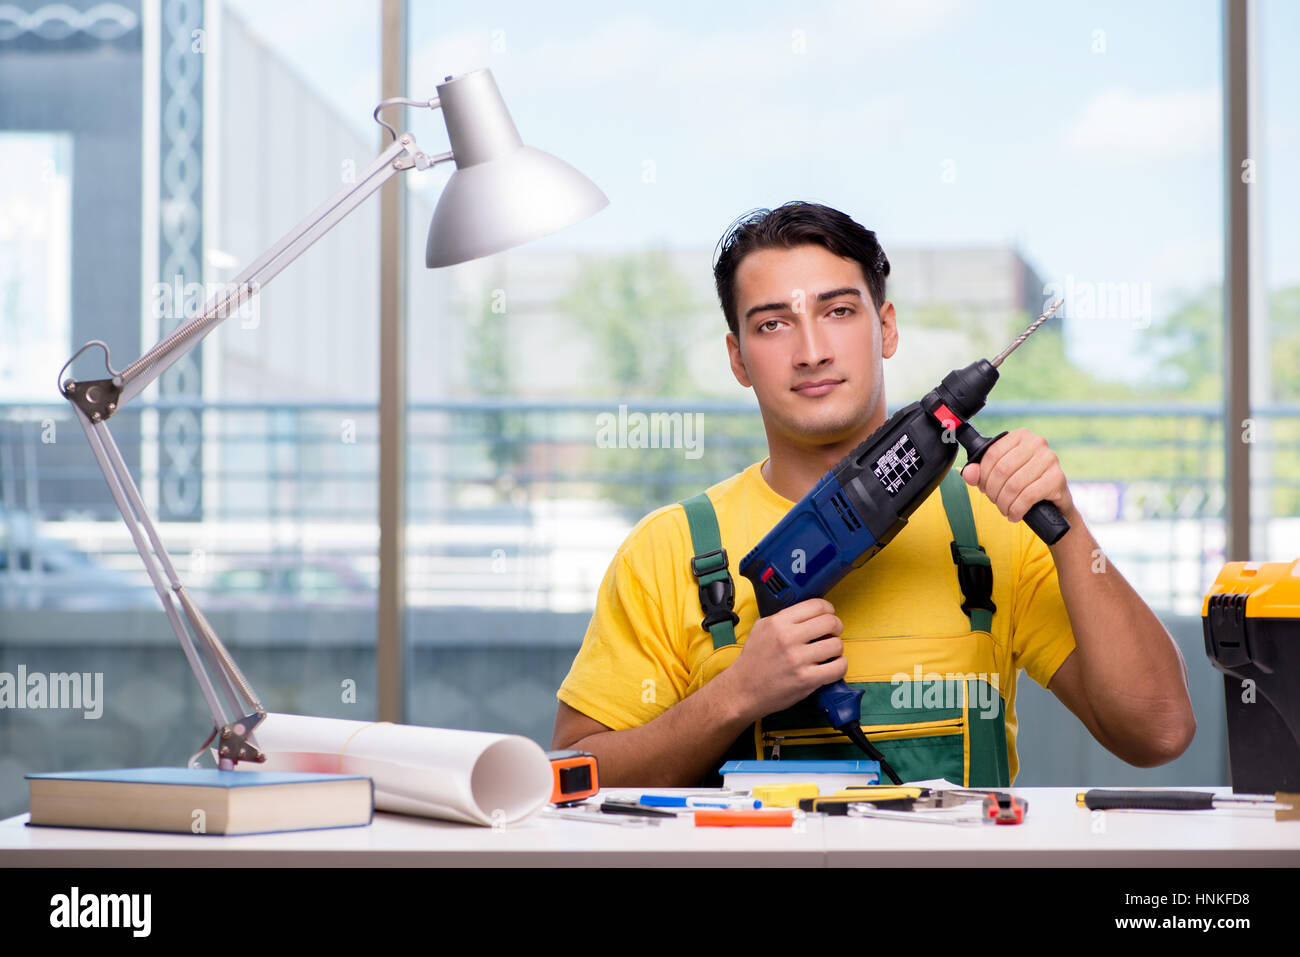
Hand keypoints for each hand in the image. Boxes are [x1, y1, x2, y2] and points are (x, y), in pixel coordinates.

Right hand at [727, 598, 845, 719]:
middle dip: (836, 627)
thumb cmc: (753, 661)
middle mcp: (788, 638)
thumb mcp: (761, 628)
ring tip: (828, 652)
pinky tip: (831, 666)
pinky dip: (840, 666)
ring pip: (836, 645)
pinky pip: (838, 668)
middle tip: (833, 632)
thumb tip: (807, 611)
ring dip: (837, 648)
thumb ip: (783, 617)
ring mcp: (797, 659)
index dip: (828, 608)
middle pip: (830, 622)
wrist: (743, 690)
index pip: (816, 605)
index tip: (829, 614)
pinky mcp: (806, 679)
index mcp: (778, 623)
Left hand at [960, 428, 1076, 525]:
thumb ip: (980, 473)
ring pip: (1014, 485)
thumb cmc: (1025, 484)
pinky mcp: (1057, 478)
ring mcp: (1049, 459)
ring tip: (1005, 509)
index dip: (983, 475)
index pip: (992, 453)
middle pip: (1002, 470)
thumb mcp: (1000, 476)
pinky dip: (1017, 509)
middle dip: (993, 491)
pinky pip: (1028, 496)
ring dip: (1004, 503)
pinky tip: (1015, 514)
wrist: (1055, 503)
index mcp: (1020, 436)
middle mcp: (1037, 443)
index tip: (983, 488)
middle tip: (995, 501)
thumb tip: (967, 473)